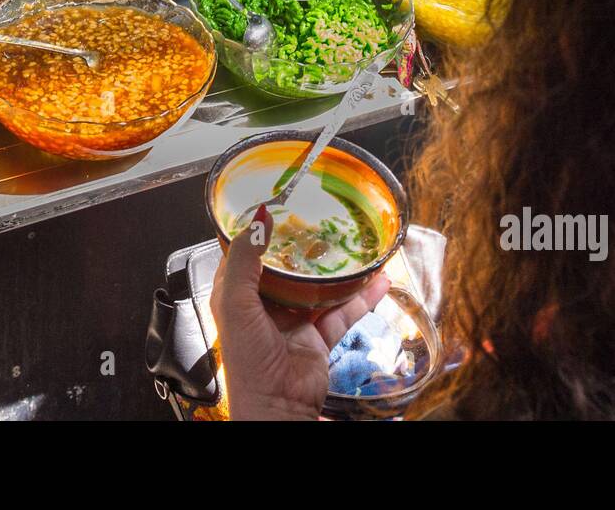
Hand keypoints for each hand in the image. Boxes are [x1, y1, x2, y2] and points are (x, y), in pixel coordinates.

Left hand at [210, 205, 390, 419]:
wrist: (276, 408)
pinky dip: (362, 297)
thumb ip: (244, 259)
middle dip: (302, 246)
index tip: (277, 206)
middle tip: (320, 219)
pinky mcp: (318, 337)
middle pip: (285, 268)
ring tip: (354, 244)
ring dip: (336, 270)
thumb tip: (259, 217)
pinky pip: (342, 311)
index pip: (243, 255)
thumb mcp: (236, 302)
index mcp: (236, 295)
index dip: (256, 232)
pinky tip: (378, 280)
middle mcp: (264, 306)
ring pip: (318, 287)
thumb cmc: (248, 359)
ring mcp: (293, 321)